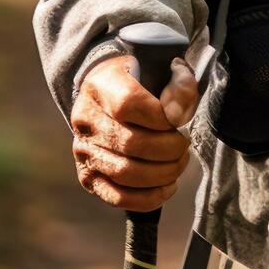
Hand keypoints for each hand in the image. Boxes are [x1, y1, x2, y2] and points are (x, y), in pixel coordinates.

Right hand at [71, 52, 198, 209]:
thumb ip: (178, 85)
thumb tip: (178, 115)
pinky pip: (117, 196)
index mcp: (101, 85)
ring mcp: (83, 150)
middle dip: (169, 148)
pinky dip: (148, 198)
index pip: (128, 104)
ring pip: (124, 173)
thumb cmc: (142, 83)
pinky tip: (167, 187)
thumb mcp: (161, 70)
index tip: (180, 119)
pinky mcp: (88, 176)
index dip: (161, 116)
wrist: (109, 95)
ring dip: (162, 173)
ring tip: (179, 163)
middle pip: (130, 143)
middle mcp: (85, 119)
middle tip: (184, 144)